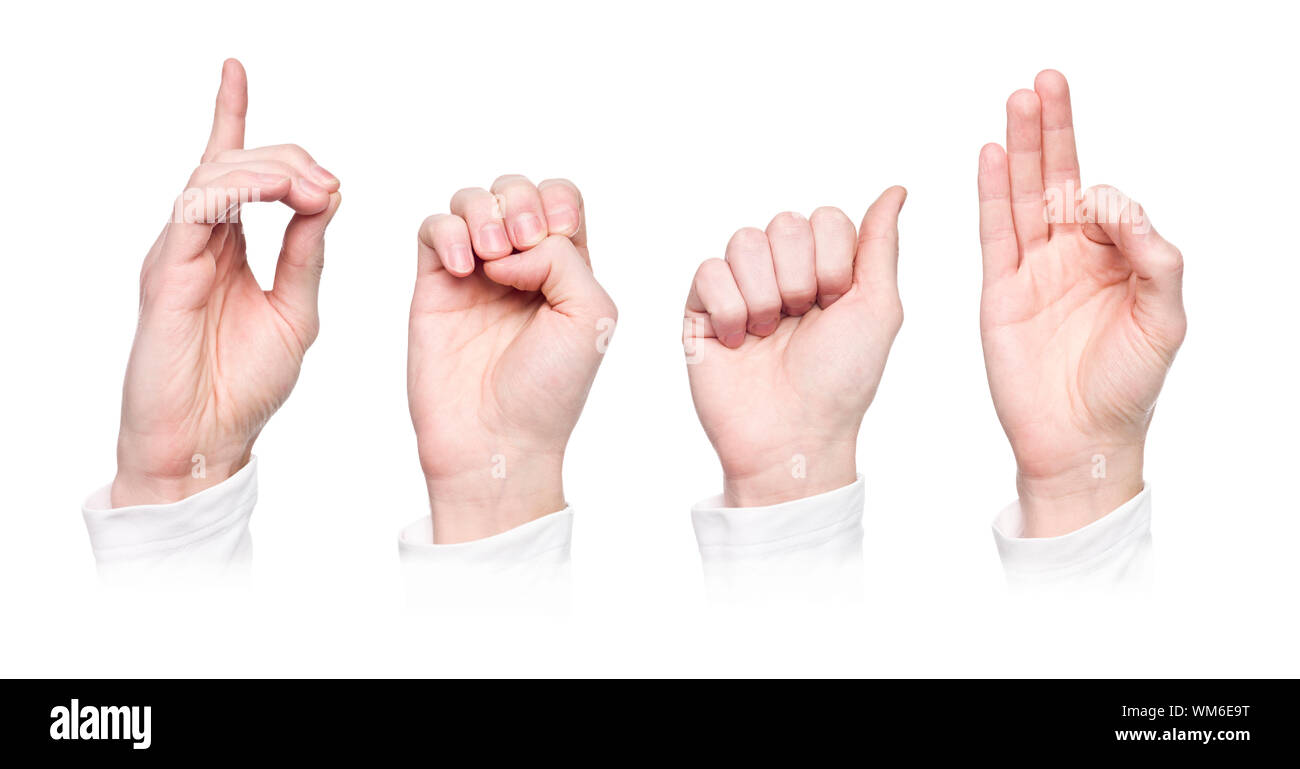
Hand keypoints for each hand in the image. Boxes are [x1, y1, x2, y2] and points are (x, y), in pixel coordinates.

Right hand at [112, 59, 341, 506]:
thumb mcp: (296, 309)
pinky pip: (197, 209)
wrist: (207, 444)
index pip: (229, 169)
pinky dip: (238, 191)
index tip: (235, 68)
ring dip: (271, 170)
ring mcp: (177, 254)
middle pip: (232, 164)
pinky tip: (277, 193)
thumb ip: (306, 253)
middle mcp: (197, 241)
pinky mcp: (167, 273)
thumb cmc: (245, 385)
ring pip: (214, 176)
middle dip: (286, 157)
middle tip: (327, 183)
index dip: (232, 115)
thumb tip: (324, 195)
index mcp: (225, 247)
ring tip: (314, 188)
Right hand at [409, 177, 615, 542]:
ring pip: (471, 201)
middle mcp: (521, 265)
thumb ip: (564, 259)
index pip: (561, 199)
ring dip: (482, 213)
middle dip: (519, 201)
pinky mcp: (434, 287)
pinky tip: (462, 270)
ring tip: (489, 258)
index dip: (556, 202)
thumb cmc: (550, 389)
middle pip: (516, 190)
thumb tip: (511, 246)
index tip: (556, 236)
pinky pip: (431, 229)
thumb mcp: (591, 316)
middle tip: (518, 244)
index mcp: (566, 269)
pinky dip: (446, 234)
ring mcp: (475, 274)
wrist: (495, 440)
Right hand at [684, 188, 906, 506]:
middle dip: (799, 278)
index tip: (835, 306)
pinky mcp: (701, 309)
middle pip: (784, 223)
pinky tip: (739, 341)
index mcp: (825, 266)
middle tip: (800, 321)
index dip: (832, 262)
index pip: (824, 218)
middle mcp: (781, 271)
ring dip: (764, 295)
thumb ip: (881, 244)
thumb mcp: (878, 309)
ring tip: (769, 334)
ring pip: (744, 241)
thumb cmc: (841, 381)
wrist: (793, 434)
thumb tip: (897, 188)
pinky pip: (708, 271)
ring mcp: (739, 287)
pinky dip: (730, 309)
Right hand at [977, 70, 1185, 535]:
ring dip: (1019, 148)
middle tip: (1046, 81)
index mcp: (1115, 260)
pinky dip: (990, 192)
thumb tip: (1120, 209)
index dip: (1105, 194)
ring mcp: (1031, 271)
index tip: (1104, 214)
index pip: (1105, 201)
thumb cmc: (1127, 388)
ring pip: (1022, 196)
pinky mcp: (999, 291)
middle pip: (1057, 178)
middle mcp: (1071, 257)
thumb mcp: (1165, 321)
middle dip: (1053, 129)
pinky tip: (990, 156)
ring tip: (1018, 101)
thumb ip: (1156, 259)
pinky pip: (993, 233)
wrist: (1079, 440)